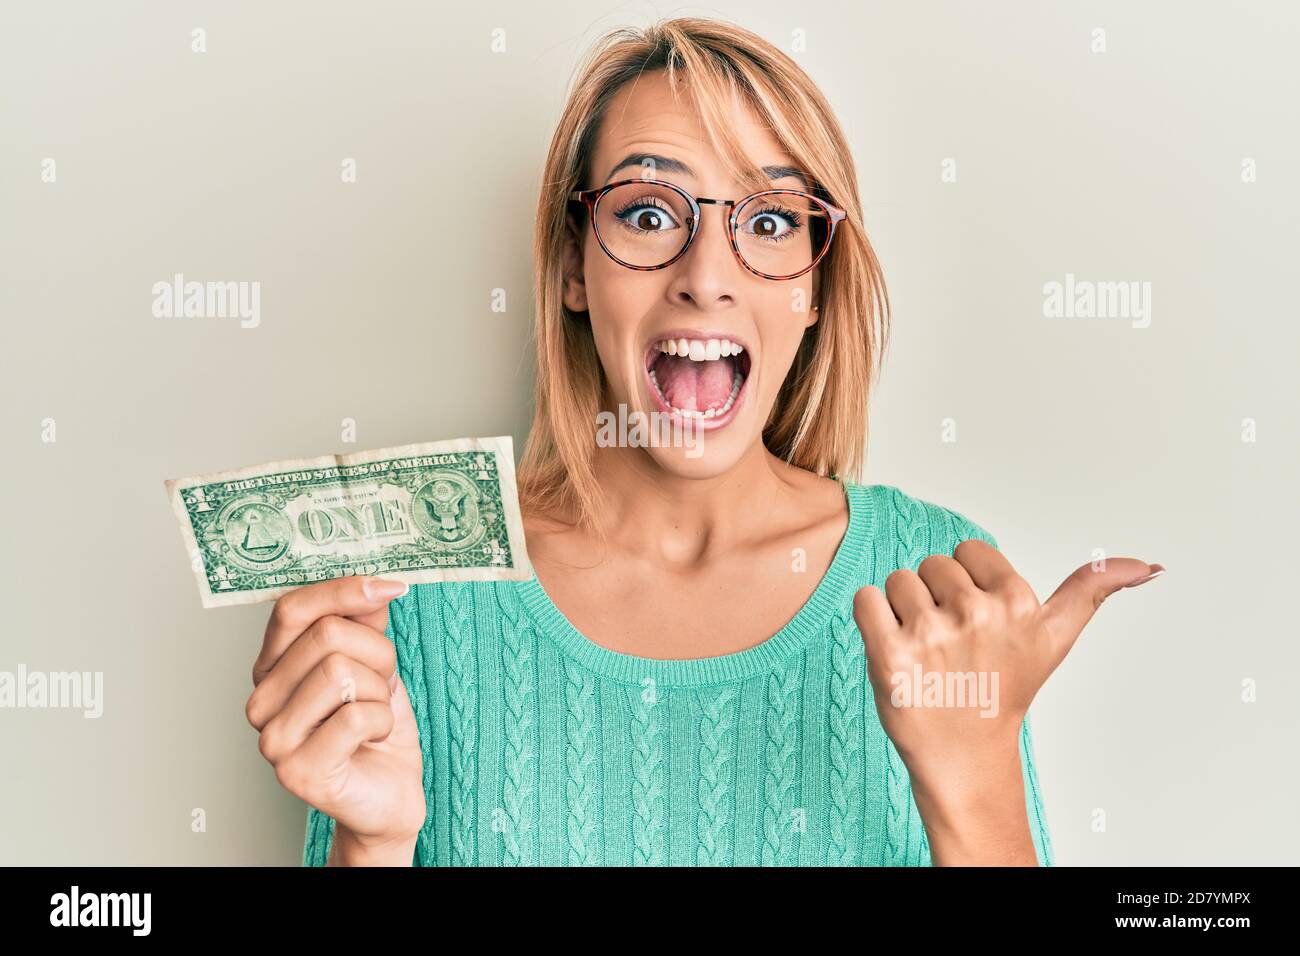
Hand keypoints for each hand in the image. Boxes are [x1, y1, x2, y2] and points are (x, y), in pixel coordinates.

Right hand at [246, 576, 425, 864]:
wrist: (388, 792)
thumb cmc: (375, 726)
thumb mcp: (372, 660)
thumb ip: (364, 620)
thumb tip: (372, 582)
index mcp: (271, 667)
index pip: (292, 608)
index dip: (343, 590)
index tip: (390, 586)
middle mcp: (261, 701)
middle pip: (328, 635)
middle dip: (376, 653)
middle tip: (382, 682)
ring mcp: (273, 739)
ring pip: (342, 672)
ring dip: (378, 691)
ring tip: (373, 713)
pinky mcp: (298, 772)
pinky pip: (358, 716)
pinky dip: (382, 722)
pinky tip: (373, 739)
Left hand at [853, 542, 1163, 784]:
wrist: (965, 754)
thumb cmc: (1004, 689)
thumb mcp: (1056, 637)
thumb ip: (1093, 589)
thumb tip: (1148, 565)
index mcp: (1017, 601)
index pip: (969, 550)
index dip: (969, 584)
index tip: (980, 623)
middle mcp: (977, 614)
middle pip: (932, 564)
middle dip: (936, 598)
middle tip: (952, 645)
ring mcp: (932, 636)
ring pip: (898, 580)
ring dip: (902, 611)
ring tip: (926, 652)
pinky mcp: (890, 655)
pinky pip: (865, 599)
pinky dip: (871, 619)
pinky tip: (895, 651)